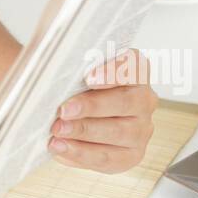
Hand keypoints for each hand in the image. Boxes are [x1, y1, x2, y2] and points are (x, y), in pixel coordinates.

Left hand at [48, 48, 157, 173]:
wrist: (64, 107)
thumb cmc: (69, 80)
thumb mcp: (67, 56)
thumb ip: (65, 45)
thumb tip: (54, 39)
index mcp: (135, 69)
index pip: (133, 65)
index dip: (113, 71)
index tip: (88, 77)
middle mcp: (143, 98)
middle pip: (126, 102)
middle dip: (92, 107)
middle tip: (64, 110)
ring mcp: (141, 129)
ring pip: (119, 132)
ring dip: (85, 133)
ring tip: (57, 131)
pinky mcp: (130, 154)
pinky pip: (109, 158)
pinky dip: (82, 155)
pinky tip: (60, 148)